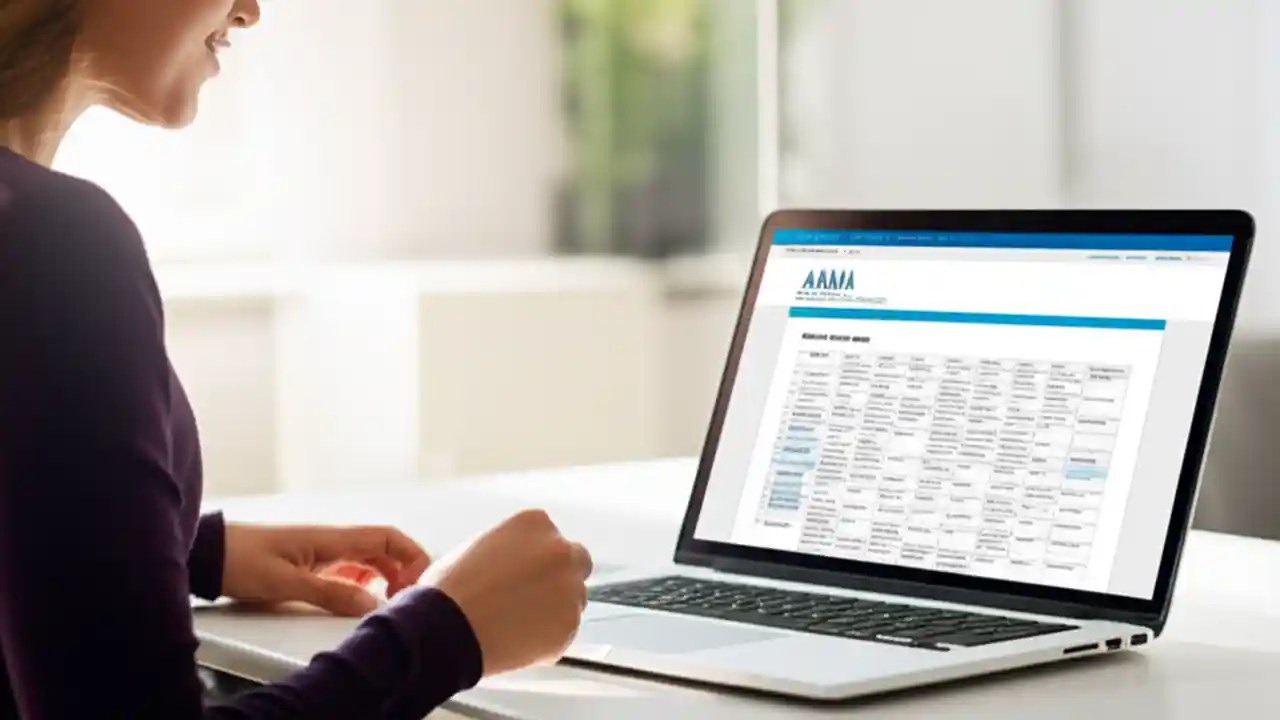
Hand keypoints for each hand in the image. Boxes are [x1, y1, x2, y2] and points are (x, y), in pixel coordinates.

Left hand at [222, 524, 431, 615]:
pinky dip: (363, 580)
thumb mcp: (285, 582)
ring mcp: (321, 550)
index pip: (386, 537)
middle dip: (404, 567)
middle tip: (409, 595)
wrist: (209, 553)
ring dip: (386, 574)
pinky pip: (348, 568)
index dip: (410, 553)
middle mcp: (331, 540)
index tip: (419, 578)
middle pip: (382, 547)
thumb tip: (371, 603)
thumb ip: (330, 593)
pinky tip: (362, 596)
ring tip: (392, 599)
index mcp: (330, 538)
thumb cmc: (242, 561)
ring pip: (367, 558)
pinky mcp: (310, 562)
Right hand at [426, 510, 592, 676]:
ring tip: (518, 624)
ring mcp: (569, 589)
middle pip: (576, 561)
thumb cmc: (451, 589)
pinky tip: (519, 640)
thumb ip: (510, 548)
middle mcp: (560, 551)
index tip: (525, 574)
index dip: (538, 558)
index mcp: (535, 524)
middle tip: (534, 596)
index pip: (551, 538)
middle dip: (560, 576)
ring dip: (556, 608)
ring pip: (574, 599)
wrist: (446, 629)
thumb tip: (516, 563)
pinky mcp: (570, 626)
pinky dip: (549, 637)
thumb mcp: (478, 546)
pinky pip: (566, 631)